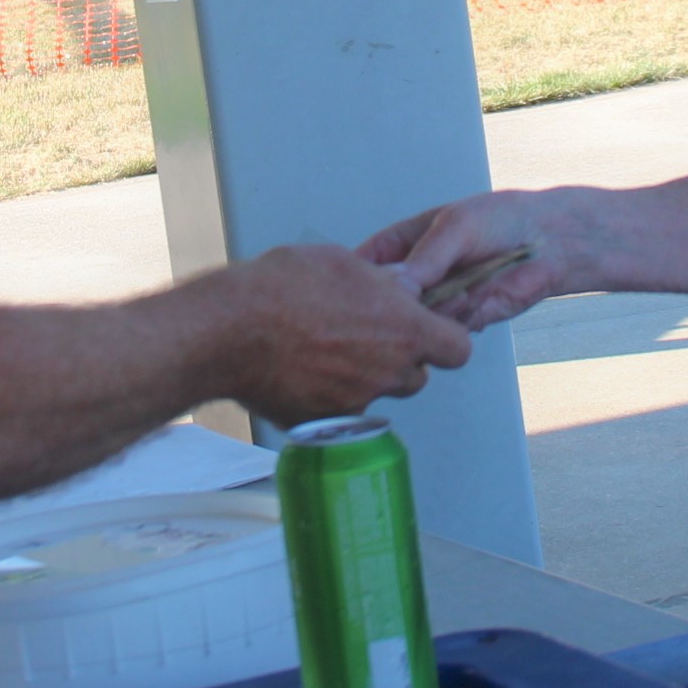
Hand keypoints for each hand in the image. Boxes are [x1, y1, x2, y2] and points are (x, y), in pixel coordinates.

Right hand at [223, 243, 473, 426]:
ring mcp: (355, 403)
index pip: (457, 349)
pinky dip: (322, 395)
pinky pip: (334, 412)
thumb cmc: (285, 288)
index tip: (427, 329)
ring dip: (361, 377)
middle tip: (365, 335)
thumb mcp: (344, 263)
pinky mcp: (321, 424)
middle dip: (398, 360)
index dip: (444, 338)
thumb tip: (401, 289)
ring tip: (322, 350)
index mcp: (405, 331)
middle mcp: (388, 373)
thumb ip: (384, 282)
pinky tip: (296, 369)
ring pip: (374, 394)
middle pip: (416, 376)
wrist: (230, 330)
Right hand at [360, 189, 576, 329]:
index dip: (357, 278)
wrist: (549, 240)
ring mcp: (438, 301)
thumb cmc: (500, 219)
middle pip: (387, 302)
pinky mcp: (463, 320)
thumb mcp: (455, 226)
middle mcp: (416, 277)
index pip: (365, 265)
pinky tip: (477, 295)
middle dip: (396, 304)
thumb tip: (395, 286)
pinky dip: (460, 317)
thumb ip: (426, 256)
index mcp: (402, 246)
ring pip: (416, 322)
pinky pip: (447, 331)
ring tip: (461, 287)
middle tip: (414, 294)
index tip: (358, 286)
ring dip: (434, 311)